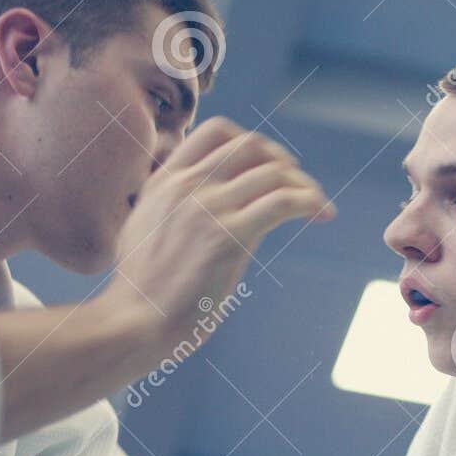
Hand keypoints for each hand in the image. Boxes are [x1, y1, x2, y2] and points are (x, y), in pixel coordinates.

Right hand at [109, 117, 333, 347]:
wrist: (132, 323)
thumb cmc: (139, 293)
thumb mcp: (143, 231)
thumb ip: (167, 208)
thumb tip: (186, 210)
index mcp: (165, 181)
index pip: (217, 132)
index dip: (253, 143)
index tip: (270, 166)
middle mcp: (187, 185)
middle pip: (251, 145)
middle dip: (283, 161)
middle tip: (300, 187)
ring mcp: (208, 207)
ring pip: (273, 172)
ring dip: (305, 186)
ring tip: (320, 207)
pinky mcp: (229, 236)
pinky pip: (283, 202)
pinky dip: (311, 202)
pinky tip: (323, 215)